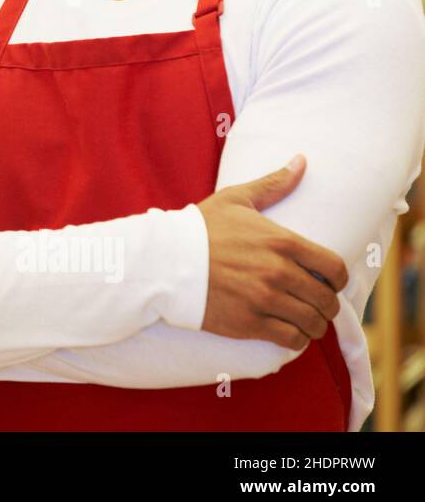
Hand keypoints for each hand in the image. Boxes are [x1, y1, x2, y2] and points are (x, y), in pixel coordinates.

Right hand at [197, 155, 348, 350]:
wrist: (164, 261)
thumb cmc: (199, 228)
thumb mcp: (236, 200)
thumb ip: (273, 184)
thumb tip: (302, 161)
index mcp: (282, 242)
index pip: (335, 268)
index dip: (338, 279)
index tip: (329, 282)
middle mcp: (279, 272)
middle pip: (327, 300)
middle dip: (327, 305)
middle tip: (315, 304)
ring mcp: (265, 300)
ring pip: (313, 323)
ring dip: (314, 324)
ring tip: (304, 320)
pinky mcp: (250, 323)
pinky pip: (291, 340)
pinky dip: (296, 339)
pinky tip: (288, 331)